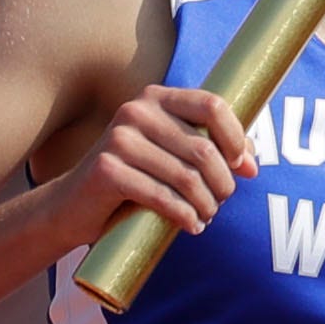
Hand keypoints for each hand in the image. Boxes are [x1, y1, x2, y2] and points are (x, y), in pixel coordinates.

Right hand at [48, 85, 258, 245]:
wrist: (73, 205)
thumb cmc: (133, 177)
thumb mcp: (170, 154)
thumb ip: (208, 147)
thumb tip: (251, 164)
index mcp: (156, 97)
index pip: (212, 105)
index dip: (236, 137)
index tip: (242, 167)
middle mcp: (136, 111)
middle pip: (203, 148)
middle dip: (222, 182)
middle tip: (221, 201)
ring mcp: (119, 139)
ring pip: (186, 176)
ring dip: (206, 204)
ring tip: (207, 216)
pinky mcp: (107, 170)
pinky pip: (161, 197)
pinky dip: (184, 216)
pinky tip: (192, 226)